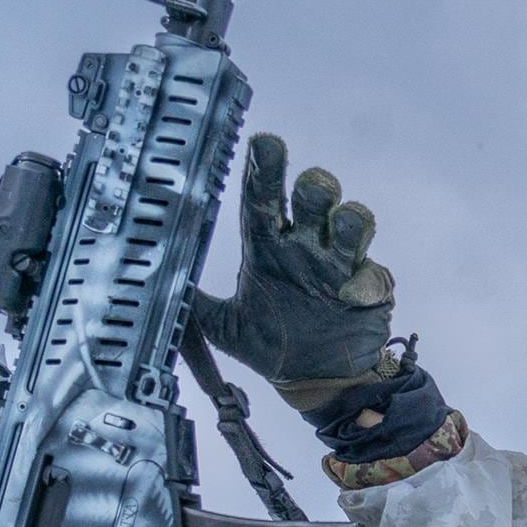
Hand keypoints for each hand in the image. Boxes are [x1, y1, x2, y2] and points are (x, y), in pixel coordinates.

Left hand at [192, 133, 394, 397]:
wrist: (316, 382)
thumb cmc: (272, 346)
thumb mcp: (224, 327)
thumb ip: (195, 302)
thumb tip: (154, 285)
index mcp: (269, 247)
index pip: (265, 198)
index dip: (265, 169)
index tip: (265, 143)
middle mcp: (305, 247)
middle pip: (314, 197)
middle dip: (314, 187)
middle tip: (310, 190)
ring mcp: (340, 266)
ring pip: (351, 222)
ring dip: (347, 220)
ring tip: (338, 229)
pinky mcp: (370, 290)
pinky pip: (373, 273)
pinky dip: (363, 280)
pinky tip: (349, 296)